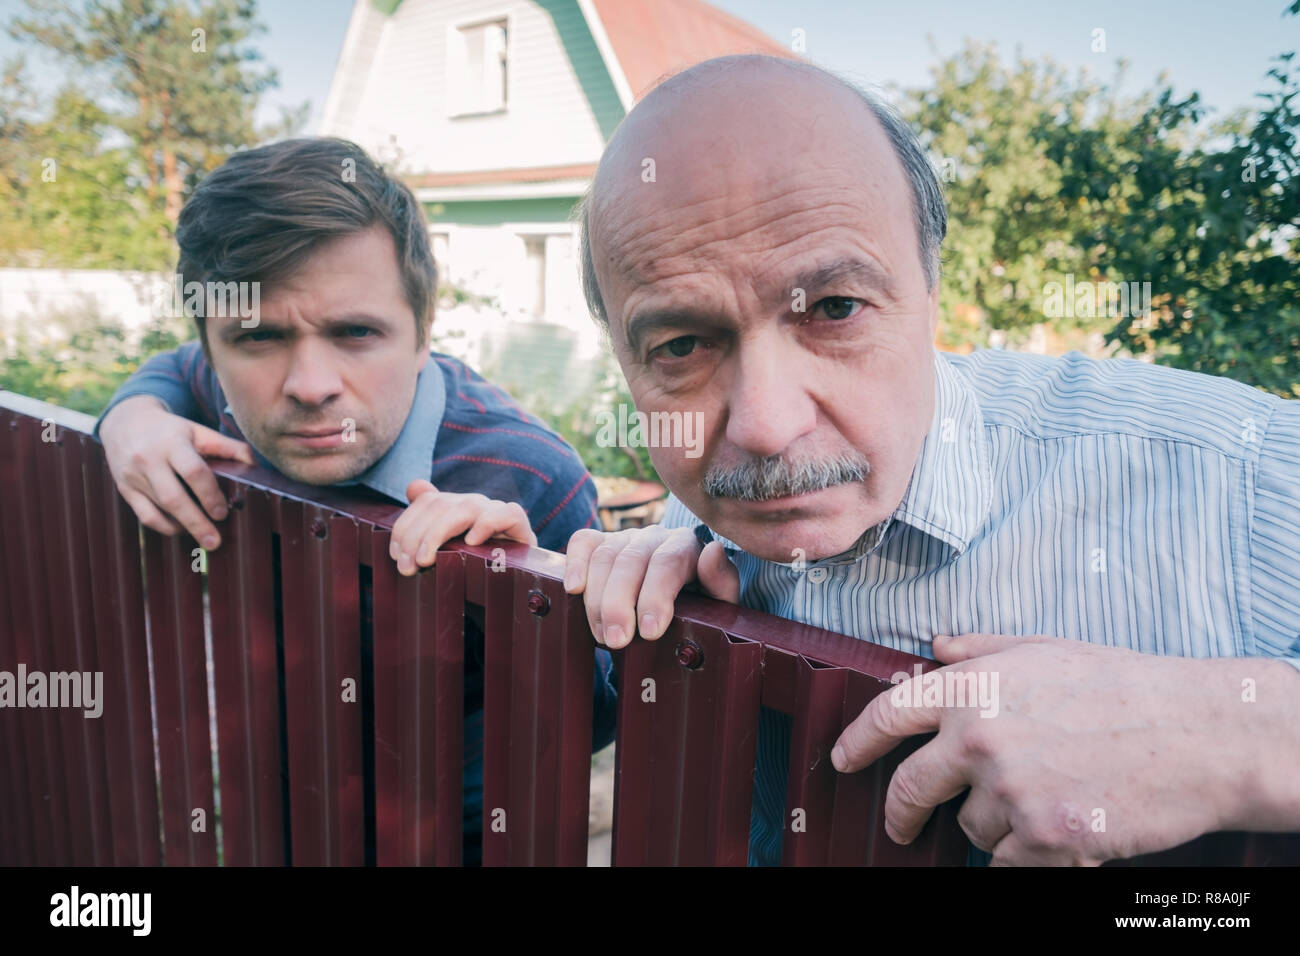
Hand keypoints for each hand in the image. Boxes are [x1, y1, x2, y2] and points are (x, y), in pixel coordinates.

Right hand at [99, 395, 255, 548]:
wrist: (126, 423)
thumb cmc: (172, 430)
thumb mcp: (199, 431)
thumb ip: (228, 447)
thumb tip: (255, 466)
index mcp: (172, 443)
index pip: (193, 472)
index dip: (210, 494)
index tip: (223, 513)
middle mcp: (149, 460)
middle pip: (173, 498)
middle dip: (196, 523)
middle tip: (215, 542)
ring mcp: (133, 477)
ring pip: (159, 511)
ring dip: (184, 527)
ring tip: (205, 536)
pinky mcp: (125, 490)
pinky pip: (145, 516)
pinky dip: (165, 527)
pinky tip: (182, 529)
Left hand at [388, 479, 535, 575]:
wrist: (515, 577)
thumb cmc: (475, 565)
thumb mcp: (448, 548)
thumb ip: (427, 521)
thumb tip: (414, 486)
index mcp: (454, 506)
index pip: (426, 501)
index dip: (405, 525)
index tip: (395, 554)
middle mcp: (474, 504)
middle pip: (440, 505)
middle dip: (416, 537)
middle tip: (406, 567)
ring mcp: (496, 511)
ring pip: (466, 508)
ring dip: (438, 534)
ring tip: (426, 560)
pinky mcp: (519, 524)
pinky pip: (507, 513)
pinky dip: (488, 524)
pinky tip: (471, 543)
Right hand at [563, 525, 739, 648]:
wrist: (678, 607)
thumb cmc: (700, 607)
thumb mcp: (719, 603)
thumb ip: (721, 581)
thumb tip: (712, 551)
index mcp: (687, 546)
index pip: (669, 562)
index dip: (656, 596)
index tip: (649, 632)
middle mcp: (656, 536)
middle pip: (632, 560)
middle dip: (620, 603)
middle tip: (617, 641)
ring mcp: (626, 538)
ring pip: (605, 557)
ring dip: (598, 599)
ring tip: (602, 636)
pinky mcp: (601, 543)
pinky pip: (583, 542)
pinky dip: (575, 563)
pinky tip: (574, 590)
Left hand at [831, 633, 1265, 864]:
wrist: (1194, 735)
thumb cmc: (1120, 686)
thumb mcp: (1041, 650)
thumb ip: (981, 650)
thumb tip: (936, 645)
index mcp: (972, 688)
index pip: (887, 715)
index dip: (856, 741)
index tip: (842, 760)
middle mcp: (978, 738)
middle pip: (908, 788)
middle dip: (899, 813)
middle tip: (901, 826)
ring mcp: (1008, 792)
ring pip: (968, 828)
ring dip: (993, 824)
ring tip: (1046, 797)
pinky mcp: (1042, 839)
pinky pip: (1005, 862)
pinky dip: (1024, 856)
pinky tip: (1059, 829)